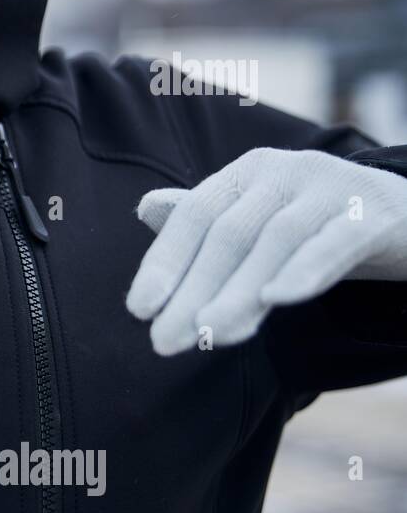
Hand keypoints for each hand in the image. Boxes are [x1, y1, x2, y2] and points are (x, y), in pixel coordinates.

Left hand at [125, 147, 406, 355]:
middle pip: (229, 234)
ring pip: (275, 241)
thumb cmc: (320, 226)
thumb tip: (145, 208)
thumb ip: (206, 222)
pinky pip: (336, 241)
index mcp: (248, 174)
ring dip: (238, 292)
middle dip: (193, 291)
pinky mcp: (375, 211)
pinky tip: (276, 300)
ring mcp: (332, 187)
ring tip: (209, 335)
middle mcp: (285, 171)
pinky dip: (304, 268)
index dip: (163, 261)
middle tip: (165, 341)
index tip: (138, 310)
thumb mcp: (260, 223)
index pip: (194, 216)